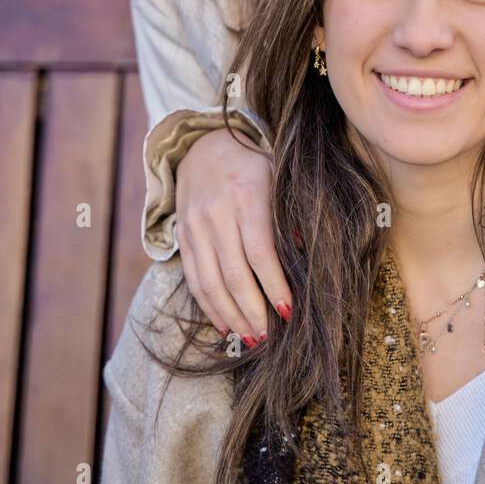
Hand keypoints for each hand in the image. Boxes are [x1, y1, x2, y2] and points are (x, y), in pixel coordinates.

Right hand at [175, 127, 291, 343]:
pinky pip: (193, 278)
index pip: (260, 251)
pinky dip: (209, 306)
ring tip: (251, 337)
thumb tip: (303, 258)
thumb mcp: (278, 179)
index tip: (288, 312)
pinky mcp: (181, 236)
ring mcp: (194, 226)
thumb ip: (289, 216)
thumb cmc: (252, 166)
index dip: (274, 286)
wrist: (203, 146)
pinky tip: (225, 324)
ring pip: (210, 282)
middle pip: (234, 274)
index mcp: (246, 196)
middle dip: (253, 311)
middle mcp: (216, 213)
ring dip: (231, 316)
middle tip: (271, 336)